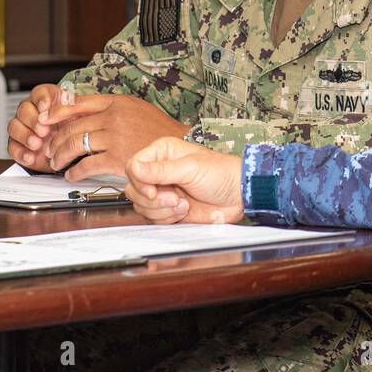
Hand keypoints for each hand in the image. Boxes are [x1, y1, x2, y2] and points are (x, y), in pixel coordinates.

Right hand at [6, 83, 67, 170]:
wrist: (70, 149)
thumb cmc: (74, 128)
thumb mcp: (80, 116)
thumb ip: (73, 106)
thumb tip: (69, 99)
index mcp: (47, 101)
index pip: (40, 93)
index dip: (41, 99)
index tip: (45, 107)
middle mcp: (32, 112)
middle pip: (23, 110)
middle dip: (33, 120)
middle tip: (44, 130)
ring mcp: (23, 128)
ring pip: (14, 127)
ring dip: (25, 136)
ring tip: (37, 144)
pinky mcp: (19, 145)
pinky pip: (13, 148)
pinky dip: (21, 153)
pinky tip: (31, 157)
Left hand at [40, 94, 191, 179]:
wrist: (182, 147)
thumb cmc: (159, 129)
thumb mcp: (136, 108)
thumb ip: (111, 107)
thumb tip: (81, 110)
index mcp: (118, 102)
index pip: (77, 104)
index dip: (56, 113)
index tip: (44, 120)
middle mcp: (115, 117)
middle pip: (72, 127)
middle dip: (55, 140)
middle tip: (49, 149)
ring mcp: (116, 137)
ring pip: (75, 145)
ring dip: (61, 156)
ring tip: (57, 163)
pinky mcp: (119, 158)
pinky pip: (87, 166)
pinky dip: (75, 172)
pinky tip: (72, 175)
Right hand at [125, 136, 243, 224]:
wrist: (238, 195)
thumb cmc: (221, 174)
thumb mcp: (191, 168)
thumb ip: (161, 170)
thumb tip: (135, 168)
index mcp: (162, 153)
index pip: (133, 166)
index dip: (140, 182)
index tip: (153, 191)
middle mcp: (159, 171)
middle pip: (134, 189)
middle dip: (153, 199)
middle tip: (175, 198)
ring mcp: (163, 191)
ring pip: (142, 206)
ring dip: (163, 209)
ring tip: (184, 203)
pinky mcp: (168, 208)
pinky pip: (153, 217)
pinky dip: (167, 218)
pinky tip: (185, 210)